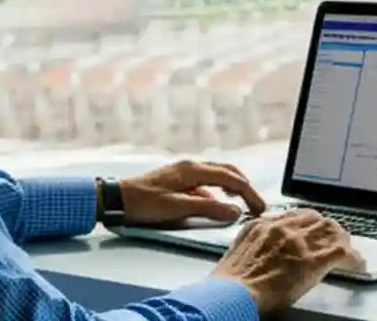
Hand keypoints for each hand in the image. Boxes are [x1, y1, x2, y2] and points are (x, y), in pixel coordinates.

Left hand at [116, 160, 265, 225]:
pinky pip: (205, 182)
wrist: (116, 198)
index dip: (249, 193)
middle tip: (256, 204)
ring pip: (217, 175)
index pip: (231, 178)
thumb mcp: (177, 208)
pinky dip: (217, 191)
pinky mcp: (178, 180)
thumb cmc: (143, 202)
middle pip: (227, 171)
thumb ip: (208, 209)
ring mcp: (184, 171)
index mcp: (193, 169)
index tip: (259, 207)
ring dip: (232, 187)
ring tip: (242, 202)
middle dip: (244, 187)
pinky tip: (216, 204)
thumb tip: (234, 211)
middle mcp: (191, 166)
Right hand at [210, 209, 365, 314]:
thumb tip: (264, 250)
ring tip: (347, 251)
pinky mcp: (312, 260)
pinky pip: (341, 252)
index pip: (293, 216)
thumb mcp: (238, 252)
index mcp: (262, 225)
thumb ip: (255, 244)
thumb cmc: (230, 282)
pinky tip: (357, 265)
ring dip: (340, 240)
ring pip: (331, 230)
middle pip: (314, 218)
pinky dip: (352, 259)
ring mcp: (298, 242)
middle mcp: (282, 227)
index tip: (311, 233)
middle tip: (333, 240)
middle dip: (325, 229)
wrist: (232, 294)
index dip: (307, 225)